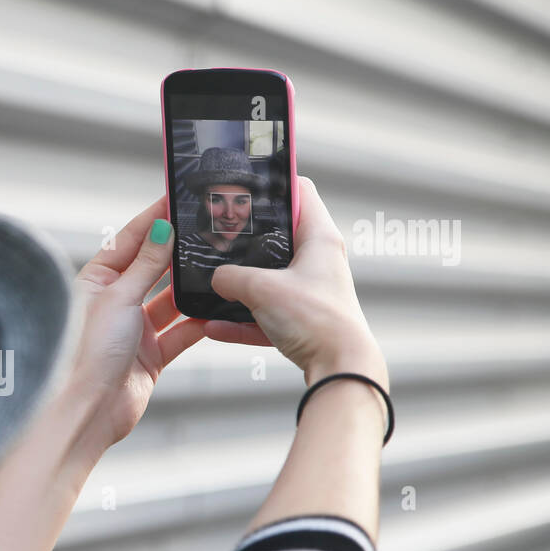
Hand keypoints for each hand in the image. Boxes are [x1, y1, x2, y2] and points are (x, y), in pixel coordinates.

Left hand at [69, 197, 206, 448]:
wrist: (86, 410)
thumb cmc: (85, 352)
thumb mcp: (118, 297)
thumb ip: (146, 265)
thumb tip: (162, 230)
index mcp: (94, 282)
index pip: (128, 241)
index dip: (153, 220)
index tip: (176, 198)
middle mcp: (112, 304)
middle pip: (152, 269)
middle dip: (177, 252)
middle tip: (206, 230)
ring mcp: (133, 331)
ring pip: (170, 301)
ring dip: (190, 288)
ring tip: (218, 266)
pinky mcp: (150, 357)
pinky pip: (181, 333)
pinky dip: (198, 323)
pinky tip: (217, 309)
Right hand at [205, 177, 386, 386]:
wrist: (339, 368)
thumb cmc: (316, 321)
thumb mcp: (262, 290)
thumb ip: (231, 278)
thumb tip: (215, 278)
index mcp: (319, 238)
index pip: (299, 190)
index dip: (273, 181)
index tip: (245, 183)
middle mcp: (318, 260)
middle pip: (278, 236)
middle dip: (246, 238)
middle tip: (218, 233)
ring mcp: (309, 291)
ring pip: (268, 278)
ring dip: (239, 285)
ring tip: (210, 283)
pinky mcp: (301, 320)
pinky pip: (263, 314)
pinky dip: (240, 320)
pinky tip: (213, 325)